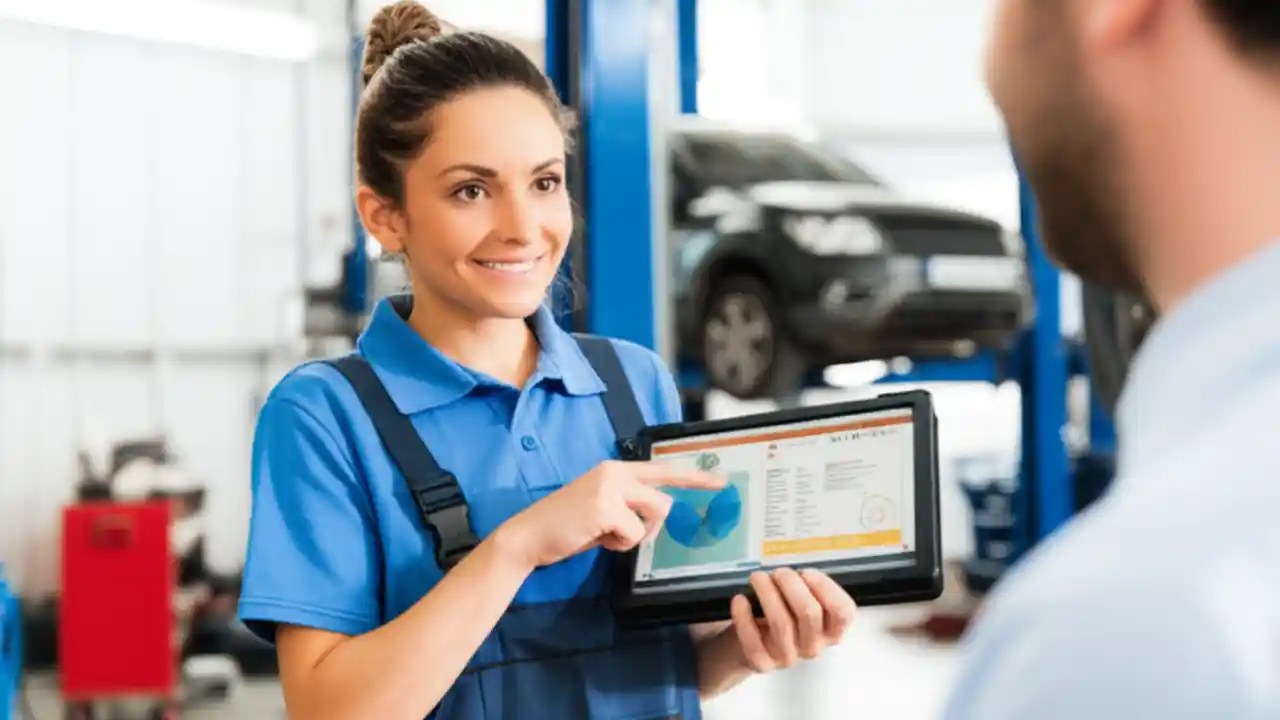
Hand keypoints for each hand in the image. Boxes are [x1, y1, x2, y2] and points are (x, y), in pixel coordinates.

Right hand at [500, 460, 724, 568]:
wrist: (530, 535)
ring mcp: (611, 487)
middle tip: (622, 535)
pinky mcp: (606, 507)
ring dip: (633, 535)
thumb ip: (628, 505)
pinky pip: (634, 535)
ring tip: (604, 535)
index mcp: (615, 469)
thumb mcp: (602, 509)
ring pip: (652, 517)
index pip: (662, 469)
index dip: (693, 476)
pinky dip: (618, 545)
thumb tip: (656, 515)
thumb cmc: (566, 527)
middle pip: (663, 500)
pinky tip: (595, 539)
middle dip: (649, 526)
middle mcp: (615, 472)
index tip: (718, 480)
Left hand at [728, 568, 856, 672]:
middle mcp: (813, 646)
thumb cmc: (779, 615)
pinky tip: (740, 599)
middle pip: (809, 612)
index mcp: (830, 630)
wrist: (746, 646)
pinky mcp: (762, 664)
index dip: (825, 587)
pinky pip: (753, 640)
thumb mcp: (798, 602)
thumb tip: (794, 572)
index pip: (843, 612)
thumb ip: (805, 589)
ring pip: (781, 622)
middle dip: (790, 584)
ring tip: (757, 578)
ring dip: (767, 593)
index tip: (806, 572)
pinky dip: (745, 616)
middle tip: (777, 572)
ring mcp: (788, 658)